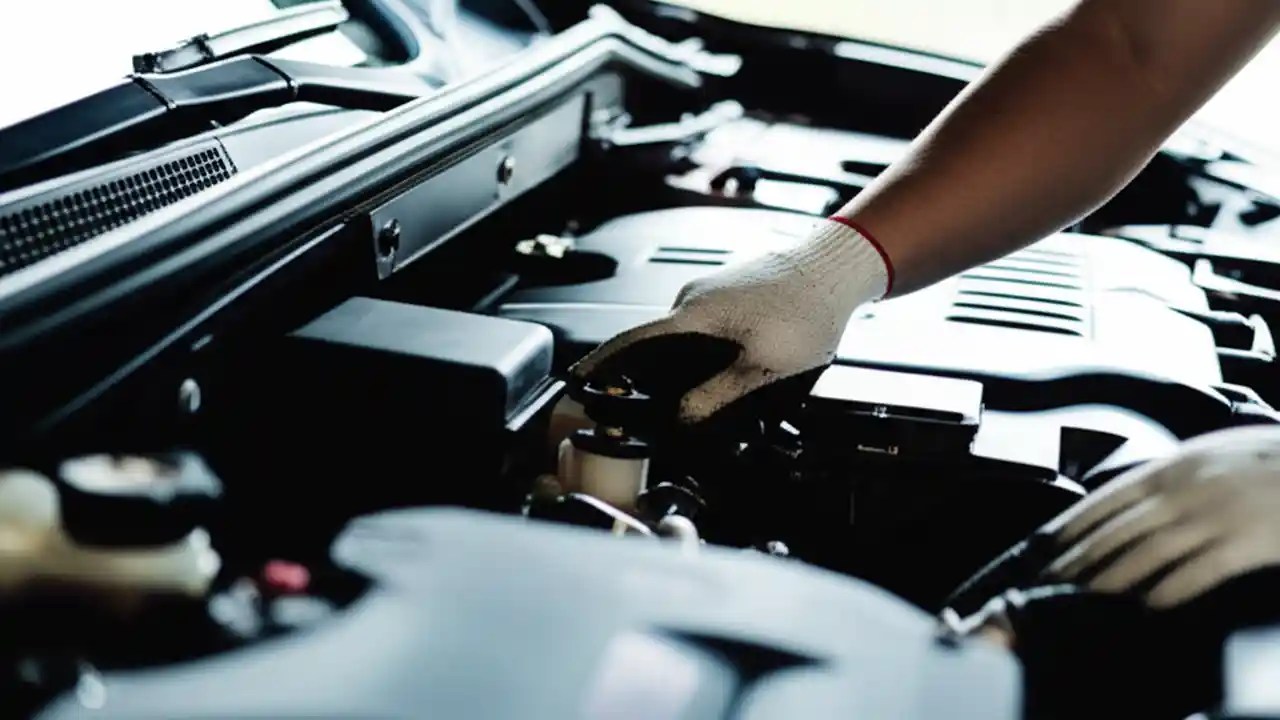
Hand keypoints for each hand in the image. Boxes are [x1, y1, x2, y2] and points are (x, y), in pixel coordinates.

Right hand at [569, 217, 890, 423]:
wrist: (837, 267)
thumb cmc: (804, 313)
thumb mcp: (762, 370)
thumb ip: (715, 398)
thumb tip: (679, 423)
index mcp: (690, 319)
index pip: (626, 346)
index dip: (598, 368)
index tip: (576, 382)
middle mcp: (692, 300)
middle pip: (654, 347)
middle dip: (651, 377)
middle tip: (654, 403)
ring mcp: (711, 293)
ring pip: (684, 338)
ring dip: (688, 365)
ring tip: (713, 388)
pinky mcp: (732, 292)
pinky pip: (708, 327)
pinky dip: (712, 349)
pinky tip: (739, 364)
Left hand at [1044, 426, 1279, 607]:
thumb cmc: (1269, 459)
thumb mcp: (1212, 453)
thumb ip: (1172, 475)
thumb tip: (1130, 501)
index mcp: (1175, 465)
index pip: (1107, 497)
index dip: (1072, 525)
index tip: (1045, 548)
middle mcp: (1188, 488)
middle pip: (1119, 528)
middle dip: (1080, 558)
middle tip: (1052, 583)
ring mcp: (1219, 514)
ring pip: (1150, 550)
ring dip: (1112, 577)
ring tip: (1086, 598)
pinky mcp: (1250, 540)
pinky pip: (1202, 568)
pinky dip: (1172, 587)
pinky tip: (1150, 606)